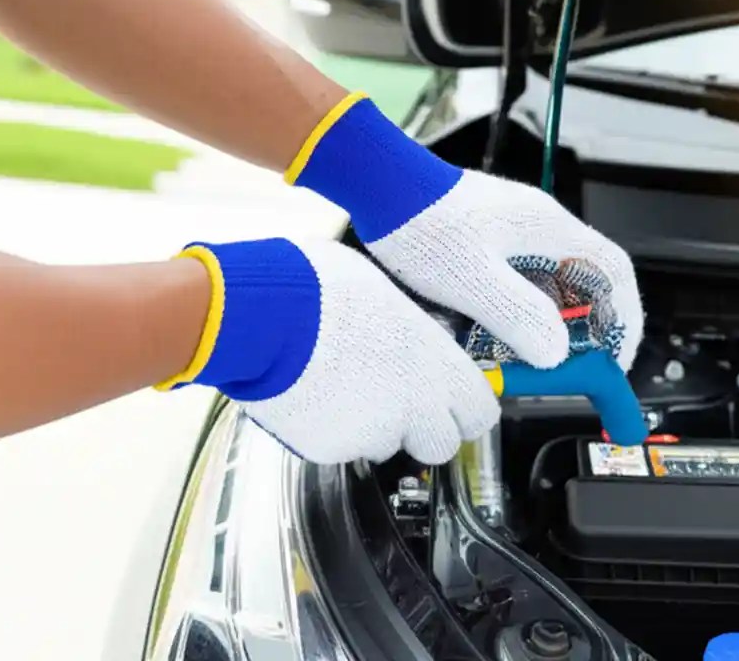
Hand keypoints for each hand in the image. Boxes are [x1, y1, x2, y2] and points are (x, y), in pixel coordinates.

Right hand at [158, 237, 498, 463]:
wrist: (258, 317)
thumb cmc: (316, 287)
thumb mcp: (381, 292)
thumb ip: (407, 326)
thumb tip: (408, 329)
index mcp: (433, 360)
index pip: (480, 413)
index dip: (464, 411)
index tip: (452, 405)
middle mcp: (413, 404)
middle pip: (440, 445)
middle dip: (421, 430)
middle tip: (395, 403)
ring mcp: (373, 433)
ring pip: (385, 445)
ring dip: (371, 427)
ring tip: (339, 385)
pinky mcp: (332, 451)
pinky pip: (340, 447)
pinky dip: (329, 429)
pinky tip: (310, 394)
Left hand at [289, 94, 646, 443]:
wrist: (379, 185)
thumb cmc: (421, 221)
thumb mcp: (473, 279)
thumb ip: (519, 317)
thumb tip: (555, 353)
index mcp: (549, 231)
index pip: (613, 274)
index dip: (623, 320)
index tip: (614, 362)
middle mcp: (538, 231)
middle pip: (581, 288)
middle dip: (576, 334)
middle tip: (561, 373)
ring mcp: (511, 236)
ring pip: (544, 292)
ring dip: (538, 328)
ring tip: (515, 361)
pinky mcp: (485, 245)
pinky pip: (513, 287)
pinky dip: (508, 317)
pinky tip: (484, 338)